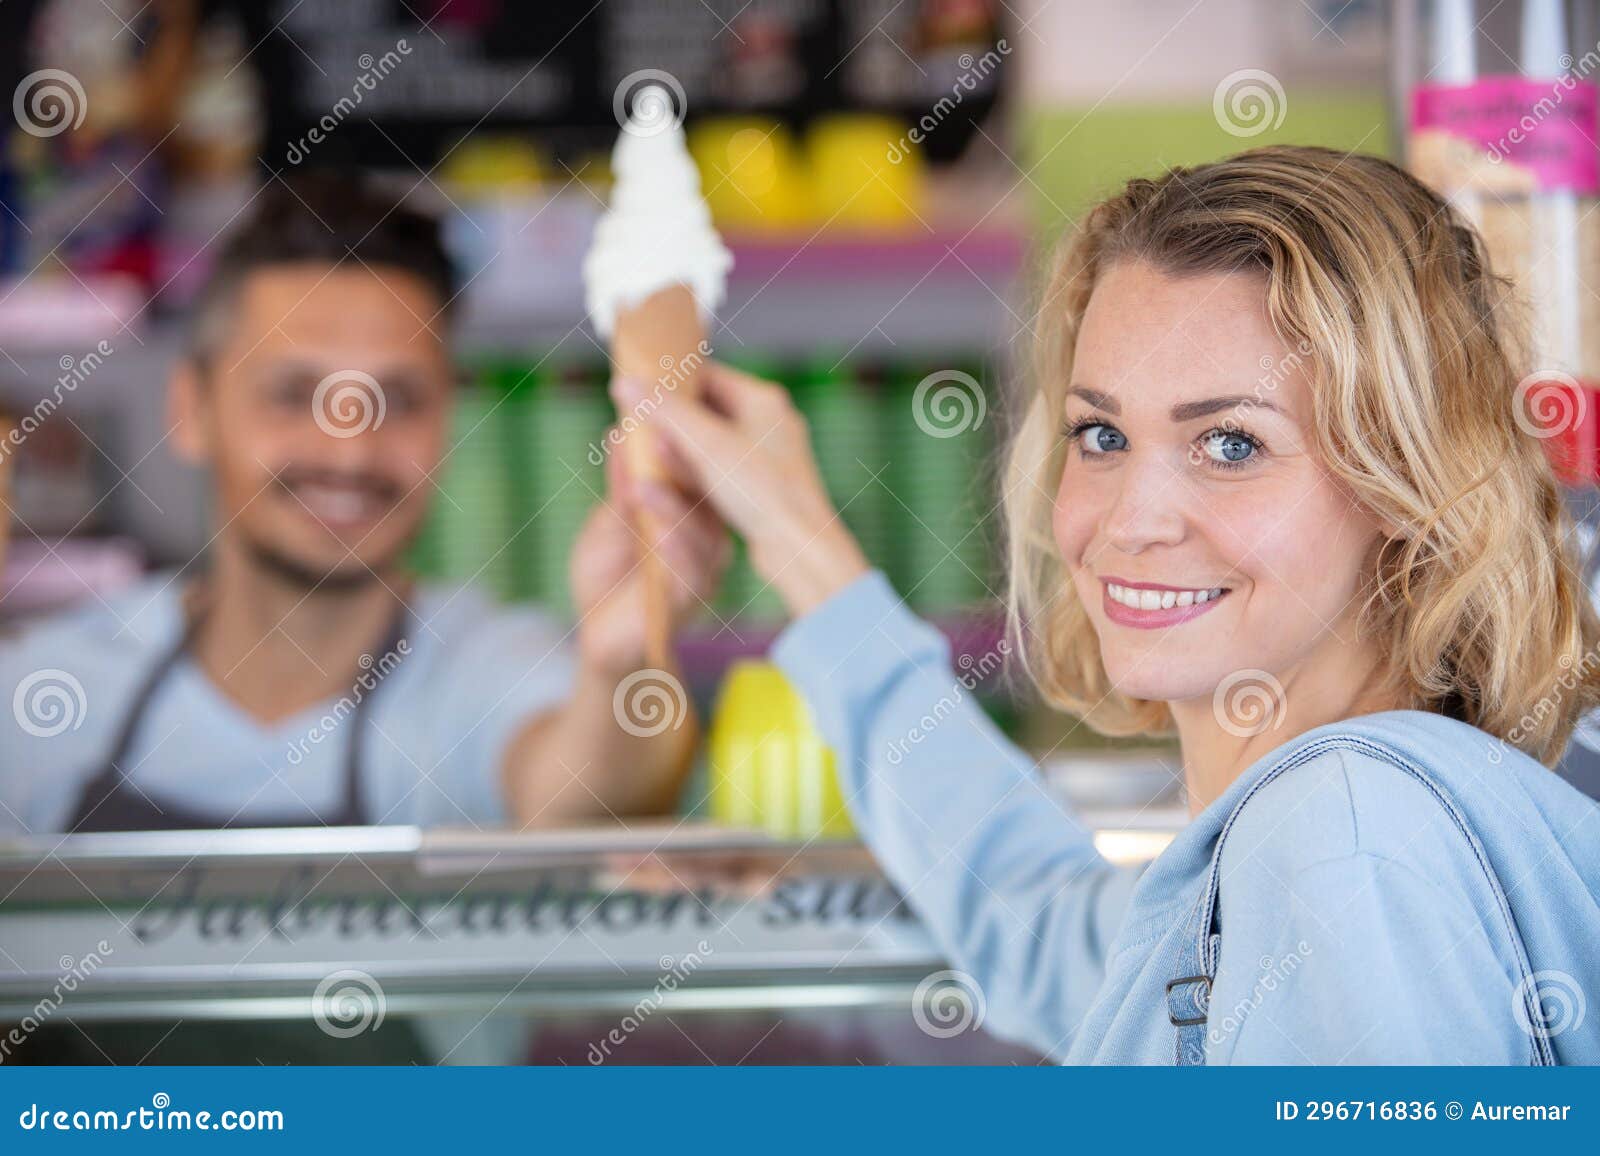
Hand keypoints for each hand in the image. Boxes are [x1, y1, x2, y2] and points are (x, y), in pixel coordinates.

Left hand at [568, 444, 730, 676]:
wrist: (599, 639)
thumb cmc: (607, 577)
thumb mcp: (607, 521)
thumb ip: (621, 486)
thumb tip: (620, 434)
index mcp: (691, 514)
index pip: (696, 472)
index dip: (684, 440)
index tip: (665, 405)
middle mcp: (706, 539)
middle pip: (706, 496)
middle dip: (684, 463)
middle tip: (662, 432)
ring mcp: (702, 570)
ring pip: (701, 532)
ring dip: (673, 505)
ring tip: (645, 486)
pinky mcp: (688, 601)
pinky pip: (690, 572)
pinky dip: (673, 547)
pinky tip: (655, 527)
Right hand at [614, 362, 869, 618]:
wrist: (798, 547)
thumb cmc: (761, 490)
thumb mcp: (706, 444)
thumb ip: (664, 410)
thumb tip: (624, 383)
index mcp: (763, 399)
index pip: (707, 374)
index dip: (670, 382)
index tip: (638, 391)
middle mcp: (770, 422)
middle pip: (708, 409)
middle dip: (670, 419)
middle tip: (634, 425)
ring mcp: (767, 456)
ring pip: (713, 442)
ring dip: (679, 448)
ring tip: (644, 455)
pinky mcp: (763, 486)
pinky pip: (722, 469)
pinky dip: (696, 472)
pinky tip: (671, 484)